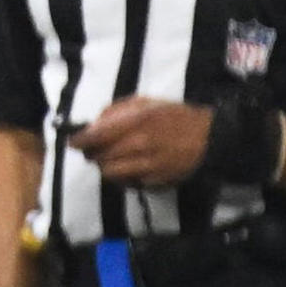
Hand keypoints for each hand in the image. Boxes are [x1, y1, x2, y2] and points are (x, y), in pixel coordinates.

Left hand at [71, 93, 211, 184]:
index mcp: (136, 122)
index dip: (79, 141)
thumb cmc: (178, 117)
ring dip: (106, 167)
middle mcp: (139, 145)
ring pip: (109, 174)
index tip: (74, 142)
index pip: (94, 137)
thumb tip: (93, 124)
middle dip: (93, 154)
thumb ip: (117, 111)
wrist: (212, 139)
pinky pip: (126, 183)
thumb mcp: (148, 103)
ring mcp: (146, 166)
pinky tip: (131, 167)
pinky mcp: (153, 182)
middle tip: (96, 150)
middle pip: (98, 158)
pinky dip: (123, 177)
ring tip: (113, 159)